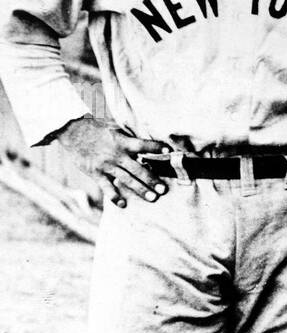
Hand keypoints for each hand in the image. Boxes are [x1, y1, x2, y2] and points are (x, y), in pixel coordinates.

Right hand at [55, 117, 169, 208]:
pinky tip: (123, 204)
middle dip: (152, 179)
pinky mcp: (95, 173)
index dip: (156, 147)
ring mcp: (106, 165)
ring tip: (152, 198)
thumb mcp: (113, 128)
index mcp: (122, 141)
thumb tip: (144, 143)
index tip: (169, 151)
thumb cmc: (95, 128)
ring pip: (126, 180)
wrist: (71, 131)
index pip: (143, 145)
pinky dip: (115, 196)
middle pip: (138, 169)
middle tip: (163, 189)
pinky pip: (107, 187)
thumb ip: (128, 137)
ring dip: (140, 190)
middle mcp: (116, 155)